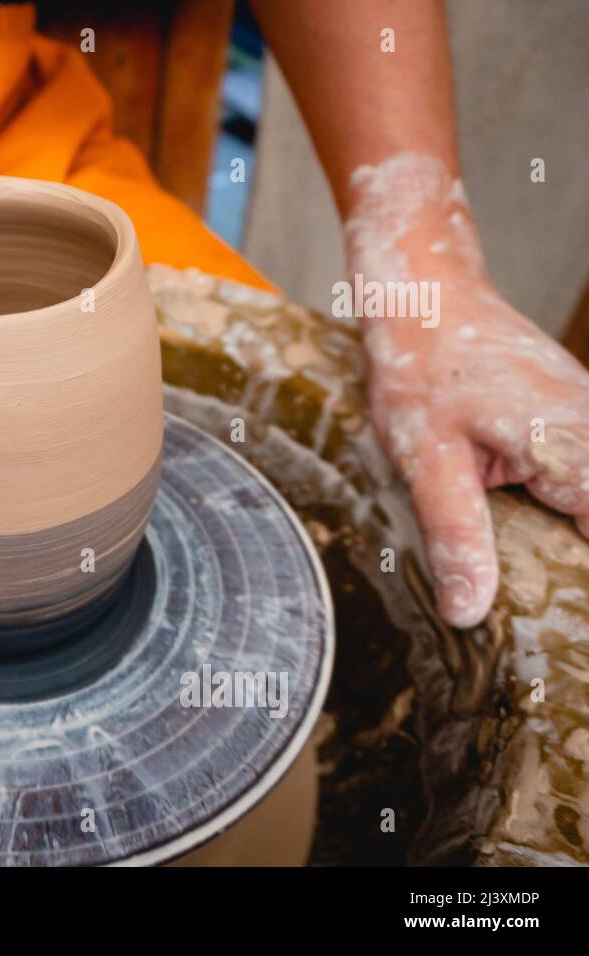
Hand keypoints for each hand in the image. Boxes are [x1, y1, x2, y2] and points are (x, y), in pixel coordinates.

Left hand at [363, 277, 588, 627]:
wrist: (427, 299)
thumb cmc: (421, 372)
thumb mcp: (426, 462)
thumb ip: (456, 535)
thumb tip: (469, 612)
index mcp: (575, 448)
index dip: (581, 585)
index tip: (563, 625)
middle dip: (574, 565)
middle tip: (541, 615)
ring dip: (569, 537)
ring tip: (536, 572)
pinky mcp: (580, 422)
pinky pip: (585, 478)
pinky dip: (566, 507)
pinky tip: (534, 529)